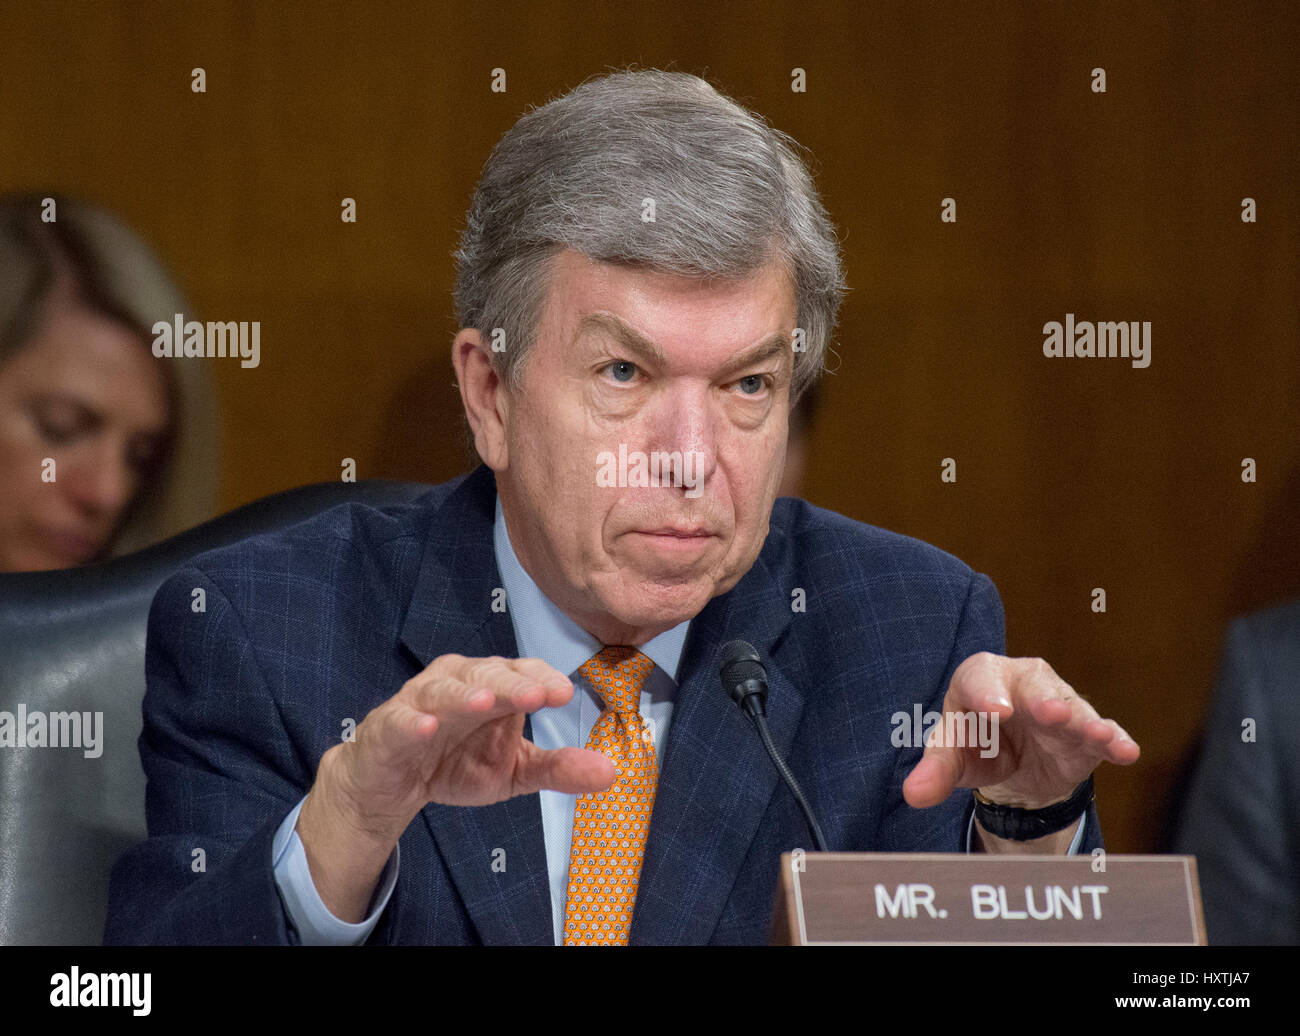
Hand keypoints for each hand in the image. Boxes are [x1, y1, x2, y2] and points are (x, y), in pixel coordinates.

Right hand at [297, 654, 614, 920]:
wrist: (394, 784)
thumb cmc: (456, 763)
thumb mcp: (514, 772)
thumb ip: (558, 769)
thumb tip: (611, 772)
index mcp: (495, 686)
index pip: (523, 672)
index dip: (542, 679)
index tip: (563, 694)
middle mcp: (460, 683)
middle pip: (488, 674)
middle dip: (512, 683)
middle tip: (536, 694)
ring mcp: (422, 701)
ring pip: (445, 689)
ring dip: (465, 694)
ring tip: (486, 702)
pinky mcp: (390, 726)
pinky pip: (402, 719)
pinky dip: (413, 721)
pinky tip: (427, 727)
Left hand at [902, 652, 1139, 810]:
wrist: (1011, 761)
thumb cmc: (975, 742)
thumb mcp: (953, 754)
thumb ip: (936, 770)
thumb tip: (915, 794)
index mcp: (981, 678)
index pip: (981, 678)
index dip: (988, 693)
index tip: (996, 711)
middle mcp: (1023, 683)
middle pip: (1034, 685)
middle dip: (1043, 699)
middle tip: (1051, 712)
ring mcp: (1059, 706)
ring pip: (1074, 708)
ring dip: (1085, 722)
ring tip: (1095, 733)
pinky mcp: (1084, 736)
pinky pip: (1102, 735)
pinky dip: (1114, 741)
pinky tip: (1126, 751)